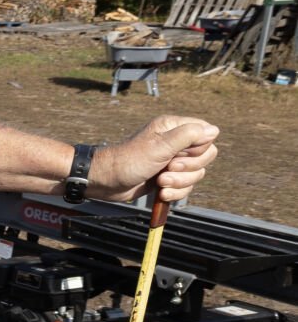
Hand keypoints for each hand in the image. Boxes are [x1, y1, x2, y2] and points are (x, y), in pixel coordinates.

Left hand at [95, 115, 219, 203]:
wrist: (107, 182)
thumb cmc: (129, 161)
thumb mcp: (160, 146)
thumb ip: (187, 136)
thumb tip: (214, 130)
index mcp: (173, 128)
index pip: (206, 134)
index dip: (198, 148)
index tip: (178, 154)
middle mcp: (176, 143)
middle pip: (205, 156)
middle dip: (188, 168)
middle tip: (167, 168)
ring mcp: (172, 161)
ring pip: (197, 174)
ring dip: (180, 182)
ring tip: (160, 182)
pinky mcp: (168, 177)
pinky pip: (186, 187)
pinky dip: (175, 193)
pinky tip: (161, 193)